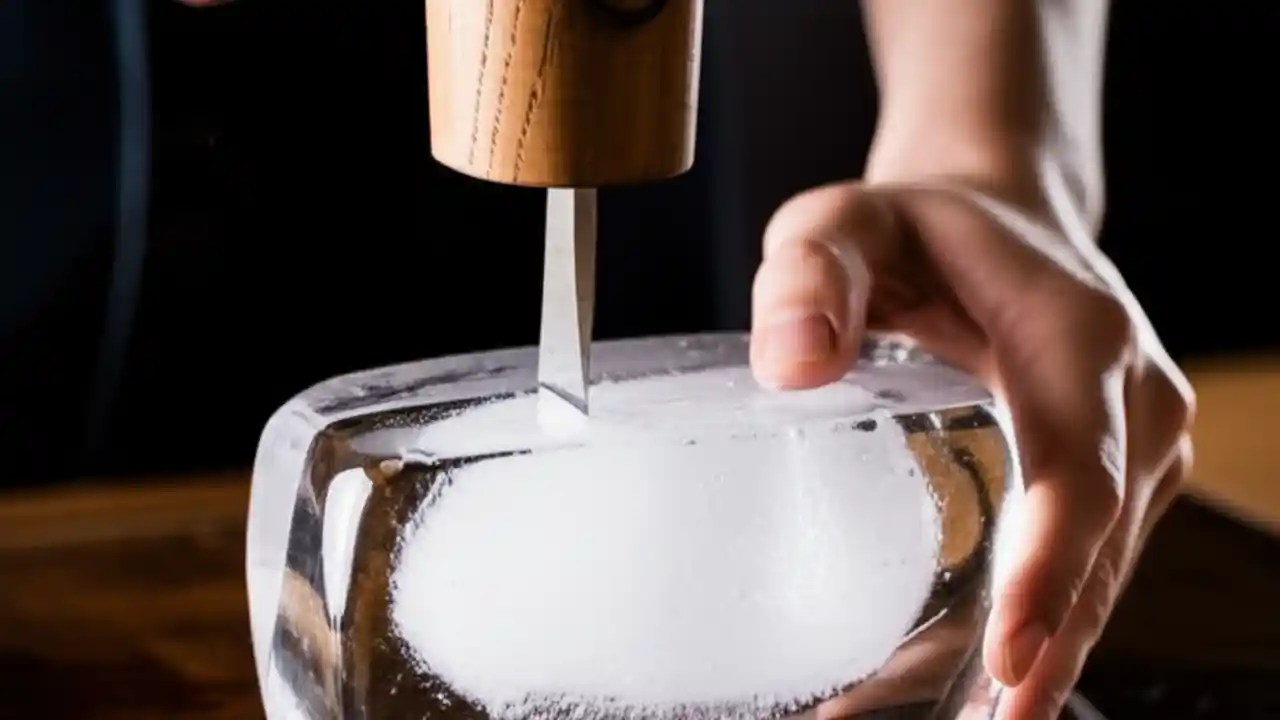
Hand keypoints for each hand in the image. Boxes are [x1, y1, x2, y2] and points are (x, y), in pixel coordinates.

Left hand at [750, 178, 1194, 718]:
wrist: (997, 217)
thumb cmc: (916, 228)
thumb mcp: (842, 222)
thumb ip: (810, 273)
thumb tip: (792, 363)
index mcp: (1078, 337)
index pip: (1079, 469)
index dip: (1051, 570)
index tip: (1012, 657)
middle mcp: (1132, 397)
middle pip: (1101, 546)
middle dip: (1048, 649)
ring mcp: (1138, 441)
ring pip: (1105, 569)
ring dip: (1047, 653)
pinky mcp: (1121, 471)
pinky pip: (1091, 557)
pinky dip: (1045, 620)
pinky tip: (986, 680)